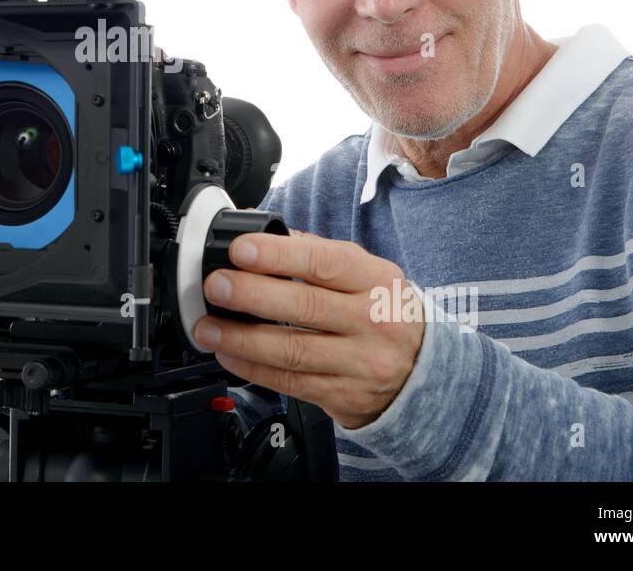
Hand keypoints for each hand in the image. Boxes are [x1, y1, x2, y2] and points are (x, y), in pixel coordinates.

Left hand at [192, 231, 425, 429]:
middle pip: (306, 307)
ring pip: (293, 350)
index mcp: (376, 280)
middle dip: (252, 295)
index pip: (325, 262)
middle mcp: (372, 321)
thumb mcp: (367, 274)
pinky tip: (229, 355)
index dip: (279, 256)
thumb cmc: (384, 312)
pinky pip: (291, 383)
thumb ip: (317, 255)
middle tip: (216, 285)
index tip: (240, 250)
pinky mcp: (344, 396)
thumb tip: (262, 235)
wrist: (424, 372)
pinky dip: (253, 369)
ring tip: (208, 327)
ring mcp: (360, 363)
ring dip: (242, 339)